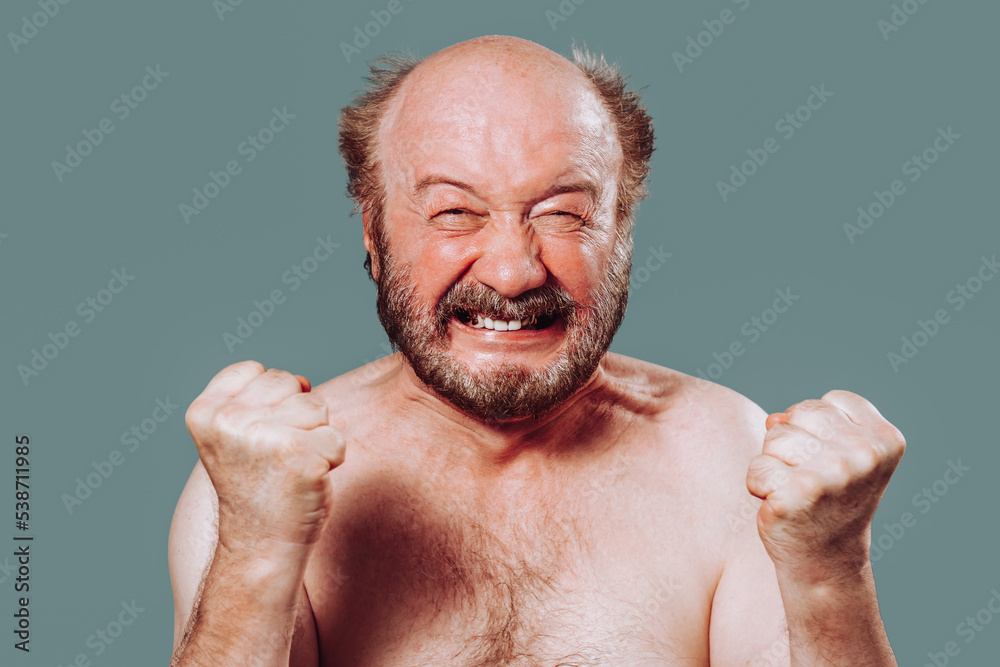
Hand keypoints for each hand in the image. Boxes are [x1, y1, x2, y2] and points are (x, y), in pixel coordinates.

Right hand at [185, 361, 345, 556]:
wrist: (259, 546)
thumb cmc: (257, 487)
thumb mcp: (237, 436)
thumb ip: (260, 400)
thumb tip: (303, 381)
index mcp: (204, 411)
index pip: (255, 370)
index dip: (269, 402)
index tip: (257, 439)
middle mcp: (228, 420)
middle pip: (288, 382)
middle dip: (294, 415)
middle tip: (276, 457)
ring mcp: (264, 437)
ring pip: (316, 407)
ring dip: (315, 436)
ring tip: (291, 468)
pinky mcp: (301, 455)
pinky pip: (336, 438)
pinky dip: (332, 460)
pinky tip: (307, 481)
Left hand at [746, 390, 905, 585]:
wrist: (827, 561)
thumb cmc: (829, 500)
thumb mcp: (836, 454)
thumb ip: (810, 425)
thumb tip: (773, 420)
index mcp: (885, 439)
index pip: (829, 400)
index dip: (819, 428)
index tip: (832, 461)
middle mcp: (865, 454)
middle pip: (799, 413)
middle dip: (793, 441)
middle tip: (811, 478)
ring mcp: (833, 474)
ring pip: (774, 437)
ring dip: (775, 463)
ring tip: (797, 490)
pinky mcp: (797, 494)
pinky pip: (757, 468)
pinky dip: (759, 486)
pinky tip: (782, 506)